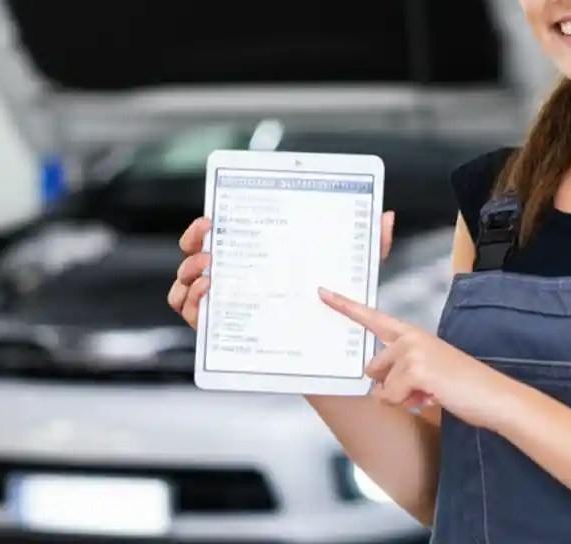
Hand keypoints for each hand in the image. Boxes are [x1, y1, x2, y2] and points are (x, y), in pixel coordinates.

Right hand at [168, 210, 396, 328]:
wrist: (330, 354)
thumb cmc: (335, 306)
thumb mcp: (354, 273)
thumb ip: (372, 244)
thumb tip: (387, 216)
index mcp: (254, 256)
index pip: (215, 234)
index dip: (202, 225)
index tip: (211, 220)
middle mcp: (232, 277)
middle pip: (191, 254)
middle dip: (192, 243)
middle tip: (209, 245)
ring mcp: (222, 304)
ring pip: (183, 285)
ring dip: (190, 275)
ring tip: (211, 272)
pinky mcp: (220, 331)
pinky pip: (190, 315)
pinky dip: (191, 303)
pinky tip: (211, 296)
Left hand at [318, 287, 521, 430]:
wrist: (492, 395)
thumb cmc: (462, 386)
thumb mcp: (426, 373)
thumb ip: (400, 370)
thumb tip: (378, 388)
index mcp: (412, 333)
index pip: (372, 318)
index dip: (345, 306)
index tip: (323, 294)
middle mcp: (409, 337)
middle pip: (373, 369)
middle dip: (391, 386)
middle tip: (423, 388)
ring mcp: (411, 351)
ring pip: (383, 387)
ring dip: (402, 397)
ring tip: (431, 392)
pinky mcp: (415, 368)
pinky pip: (392, 396)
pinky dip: (409, 404)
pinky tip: (432, 397)